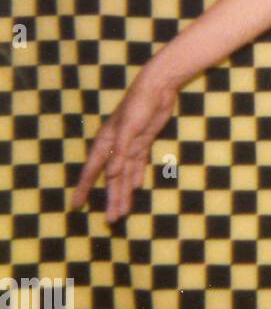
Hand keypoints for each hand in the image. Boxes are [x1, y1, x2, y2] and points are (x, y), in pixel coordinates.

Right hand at [69, 67, 179, 222]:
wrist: (157, 88)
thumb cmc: (138, 105)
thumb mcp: (129, 129)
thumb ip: (120, 153)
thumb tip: (112, 176)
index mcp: (105, 144)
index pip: (92, 172)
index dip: (83, 190)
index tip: (75, 206)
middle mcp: (114, 147)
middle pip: (111, 179)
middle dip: (111, 199)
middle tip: (111, 220)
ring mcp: (129, 145)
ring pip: (125, 175)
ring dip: (124, 193)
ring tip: (122, 211)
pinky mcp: (143, 141)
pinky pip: (137, 164)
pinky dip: (136, 176)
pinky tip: (136, 187)